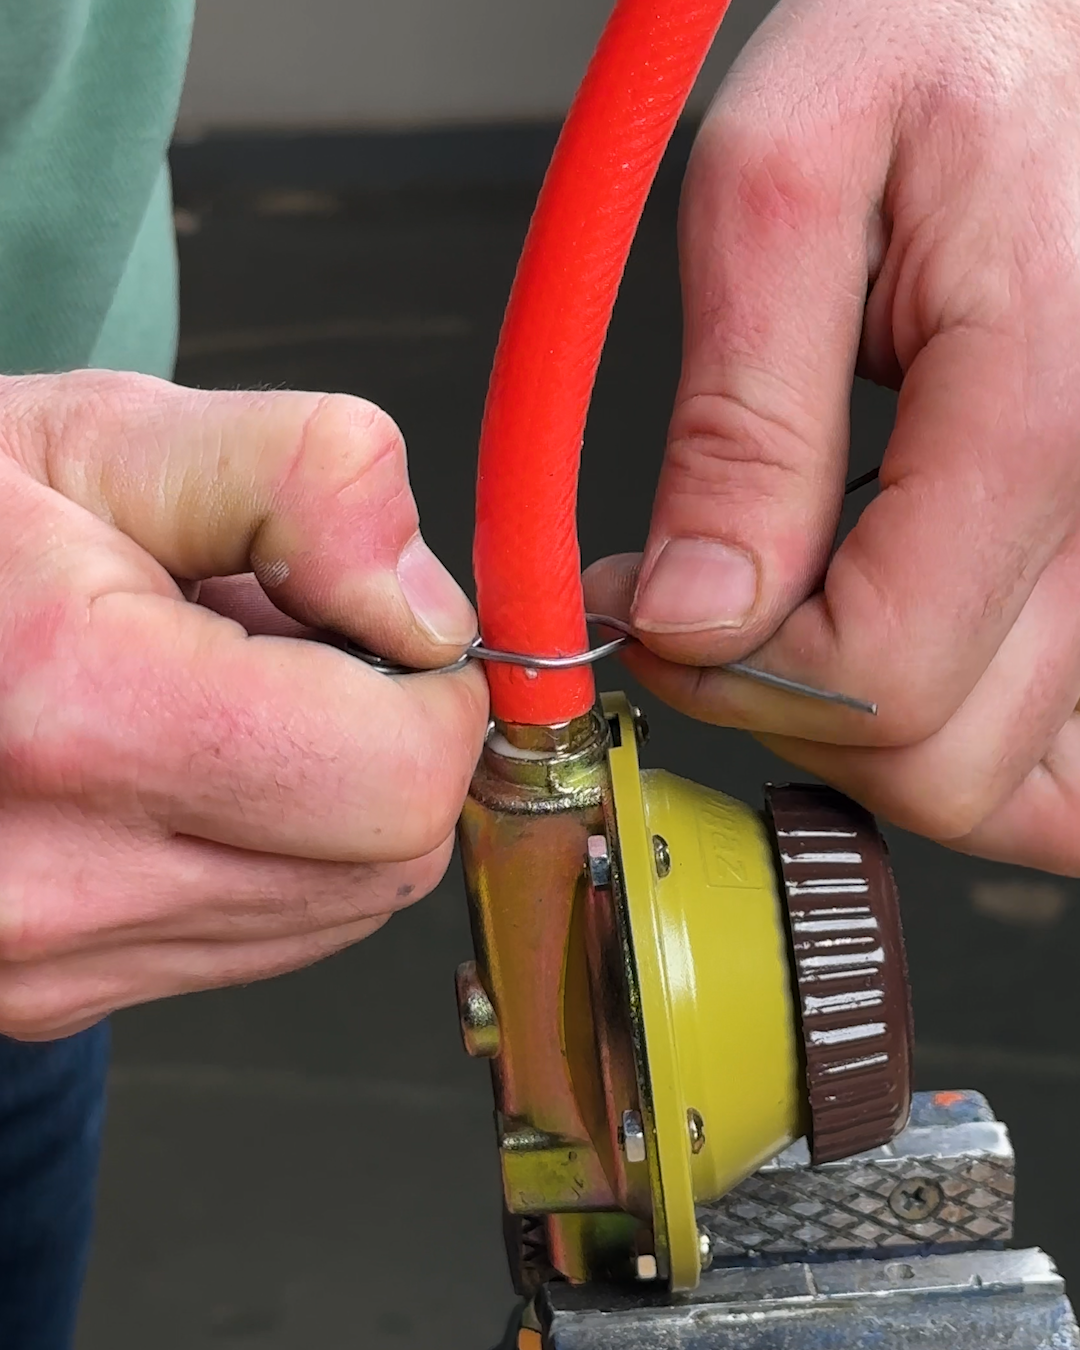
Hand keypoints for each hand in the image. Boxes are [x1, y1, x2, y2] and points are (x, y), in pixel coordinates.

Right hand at [0, 371, 487, 1038]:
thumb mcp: (105, 434)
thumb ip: (304, 481)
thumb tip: (433, 609)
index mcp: (73, 707)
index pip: (398, 780)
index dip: (433, 688)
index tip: (380, 618)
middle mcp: (49, 875)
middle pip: (385, 862)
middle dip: (390, 738)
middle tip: (293, 642)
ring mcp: (39, 956)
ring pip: (335, 908)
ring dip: (328, 793)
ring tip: (212, 691)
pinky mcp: (44, 988)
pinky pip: (255, 934)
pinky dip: (268, 845)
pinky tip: (179, 762)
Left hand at [586, 0, 1079, 874]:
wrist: (1053, 27)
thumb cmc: (948, 46)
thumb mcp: (789, 183)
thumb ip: (744, 416)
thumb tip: (693, 608)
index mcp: (1039, 411)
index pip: (875, 674)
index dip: (729, 671)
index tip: (654, 609)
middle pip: (945, 761)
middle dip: (791, 714)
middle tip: (715, 617)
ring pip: (1015, 783)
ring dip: (877, 740)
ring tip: (805, 628)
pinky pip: (1076, 754)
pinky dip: (980, 740)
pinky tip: (910, 668)